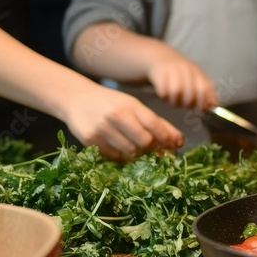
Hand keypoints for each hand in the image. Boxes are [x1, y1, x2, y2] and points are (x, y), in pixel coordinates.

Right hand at [61, 85, 183, 160]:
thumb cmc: (112, 104)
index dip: (167, 138)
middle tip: (153, 149)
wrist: (77, 99)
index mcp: (130, 105)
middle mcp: (116, 115)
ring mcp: (102, 128)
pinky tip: (121, 147)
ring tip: (136, 146)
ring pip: (130, 152)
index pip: (155, 125)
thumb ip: (156, 122)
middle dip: (152, 148)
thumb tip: (179, 141)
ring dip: (137, 153)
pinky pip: (114, 156)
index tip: (173, 146)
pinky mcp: (90, 140)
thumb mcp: (134, 106)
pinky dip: (122, 156)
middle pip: (144, 142)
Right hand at [146, 45, 218, 109]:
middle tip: (184, 106)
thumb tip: (214, 105)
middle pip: (191, 93)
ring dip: (176, 102)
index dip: (204, 102)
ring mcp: (172, 70)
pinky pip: (163, 91)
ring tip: (174, 102)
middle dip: (189, 105)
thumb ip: (206, 90)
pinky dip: (165, 98)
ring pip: (177, 92)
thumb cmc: (180, 72)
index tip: (201, 109)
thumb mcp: (195, 77)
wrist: (159, 55)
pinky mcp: (159, 73)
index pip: (205, 89)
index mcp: (197, 71)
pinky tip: (165, 96)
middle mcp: (186, 69)